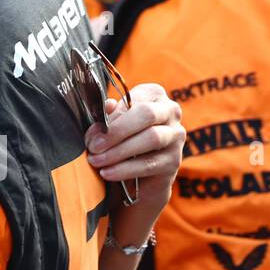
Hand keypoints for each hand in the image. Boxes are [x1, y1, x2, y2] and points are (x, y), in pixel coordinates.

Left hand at [85, 82, 183, 220]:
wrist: (138, 175)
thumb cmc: (121, 138)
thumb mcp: (112, 123)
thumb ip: (108, 114)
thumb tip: (107, 108)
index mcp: (153, 94)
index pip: (134, 98)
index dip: (113, 114)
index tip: (94, 130)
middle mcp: (170, 111)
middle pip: (147, 114)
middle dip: (116, 131)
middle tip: (93, 146)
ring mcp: (176, 136)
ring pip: (152, 138)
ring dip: (118, 152)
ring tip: (96, 160)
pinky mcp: (175, 161)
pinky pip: (150, 163)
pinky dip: (125, 169)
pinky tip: (108, 173)